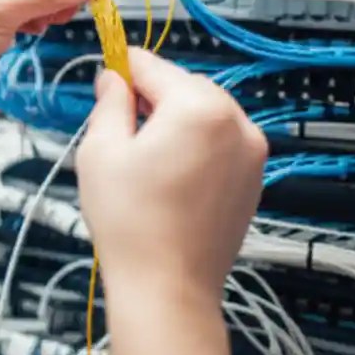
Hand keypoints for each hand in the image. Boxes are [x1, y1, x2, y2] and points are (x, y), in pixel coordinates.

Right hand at [77, 49, 267, 308]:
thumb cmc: (134, 225)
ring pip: (205, 113)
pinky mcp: (254, 178)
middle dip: (152, 98)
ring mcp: (252, 152)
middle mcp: (237, 123)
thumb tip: (113, 78)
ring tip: (145, 157)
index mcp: (200, 108)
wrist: (168, 288)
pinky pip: (222, 141)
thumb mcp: (101, 151)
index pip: (153, 66)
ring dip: (176, 121)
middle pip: (184, 86)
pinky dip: (197, 145)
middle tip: (119, 124)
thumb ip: (110, 102)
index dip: (123, 68)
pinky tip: (169, 174)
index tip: (108, 72)